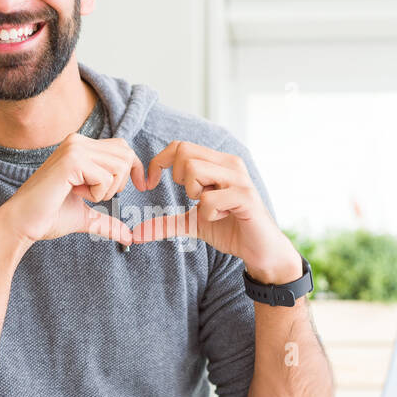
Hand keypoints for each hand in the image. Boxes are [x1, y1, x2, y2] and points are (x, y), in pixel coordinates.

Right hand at [0, 133, 145, 248]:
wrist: (23, 223)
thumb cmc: (49, 217)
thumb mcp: (86, 216)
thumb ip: (107, 221)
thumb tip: (130, 237)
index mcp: (80, 147)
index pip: (123, 147)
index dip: (135, 167)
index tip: (141, 186)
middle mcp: (77, 141)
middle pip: (125, 154)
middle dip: (120, 182)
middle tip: (97, 196)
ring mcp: (74, 148)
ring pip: (119, 166)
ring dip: (107, 190)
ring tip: (81, 194)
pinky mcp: (72, 161)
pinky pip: (105, 178)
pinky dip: (96, 194)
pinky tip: (73, 194)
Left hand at [131, 141, 301, 283]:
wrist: (260, 251)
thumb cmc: (230, 229)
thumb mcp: (193, 223)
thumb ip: (166, 223)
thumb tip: (136, 233)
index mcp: (218, 163)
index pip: (180, 146)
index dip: (159, 162)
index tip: (149, 183)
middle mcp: (230, 164)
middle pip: (184, 154)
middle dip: (180, 180)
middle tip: (195, 199)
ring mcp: (239, 179)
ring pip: (195, 171)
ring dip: (195, 196)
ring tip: (212, 209)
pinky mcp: (245, 197)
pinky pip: (209, 199)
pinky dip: (208, 214)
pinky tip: (223, 217)